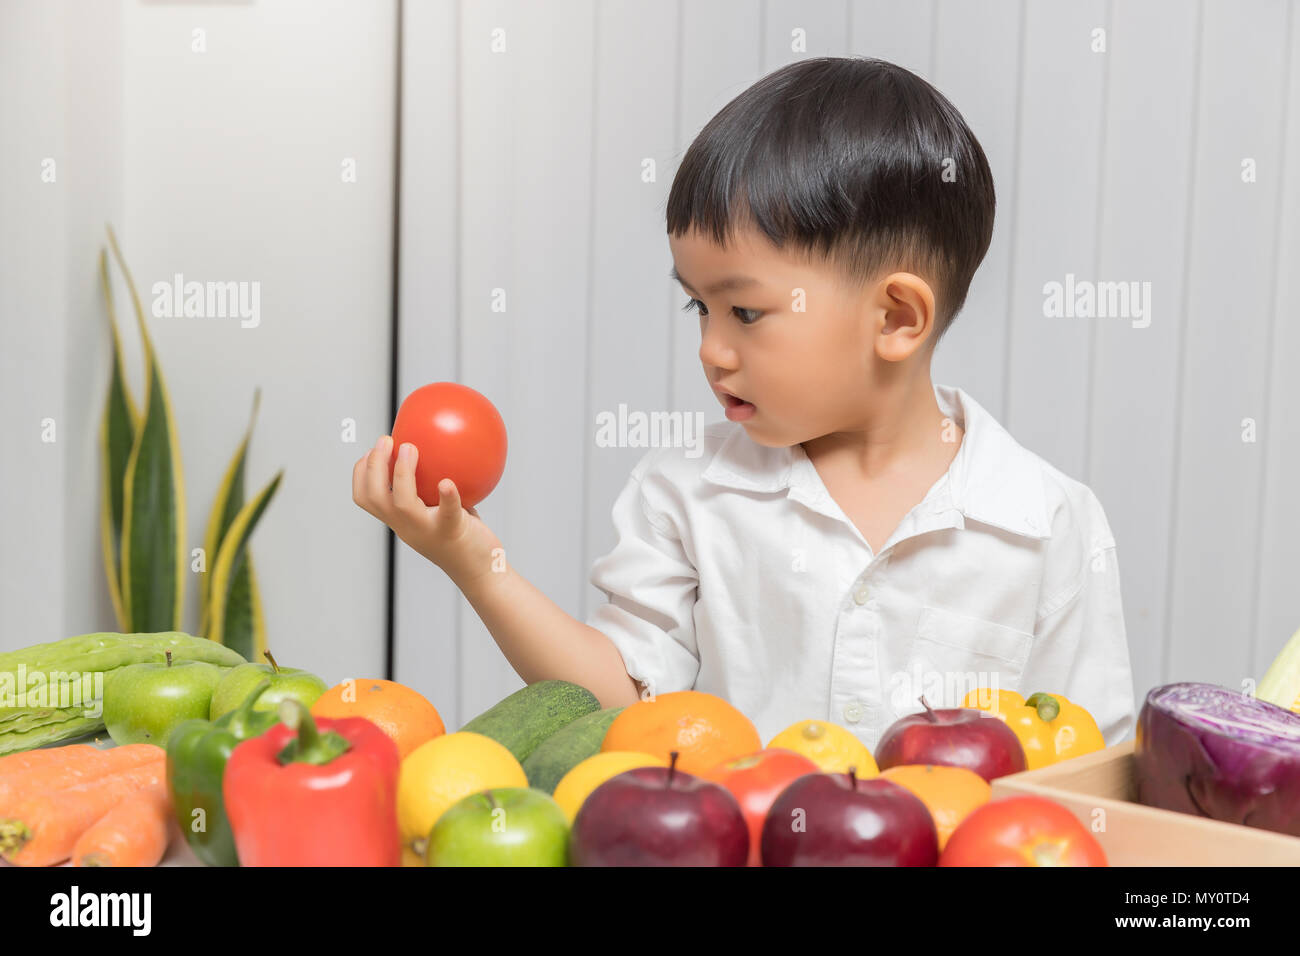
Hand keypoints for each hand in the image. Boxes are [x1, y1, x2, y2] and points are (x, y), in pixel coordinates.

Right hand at [352, 435, 504, 584]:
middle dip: (374, 465)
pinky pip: (446, 512)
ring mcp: (426, 531)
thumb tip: (442, 450)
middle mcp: (407, 526)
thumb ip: (435, 487)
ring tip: (410, 448)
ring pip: (401, 504)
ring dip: (402, 473)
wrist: (480, 571)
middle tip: (387, 440)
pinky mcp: (451, 532)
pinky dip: (446, 496)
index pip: (366, 498)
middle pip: (374, 497)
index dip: (361, 473)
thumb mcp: (442, 509)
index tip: (370, 449)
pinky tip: (448, 482)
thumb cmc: (464, 537)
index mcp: (400, 520)